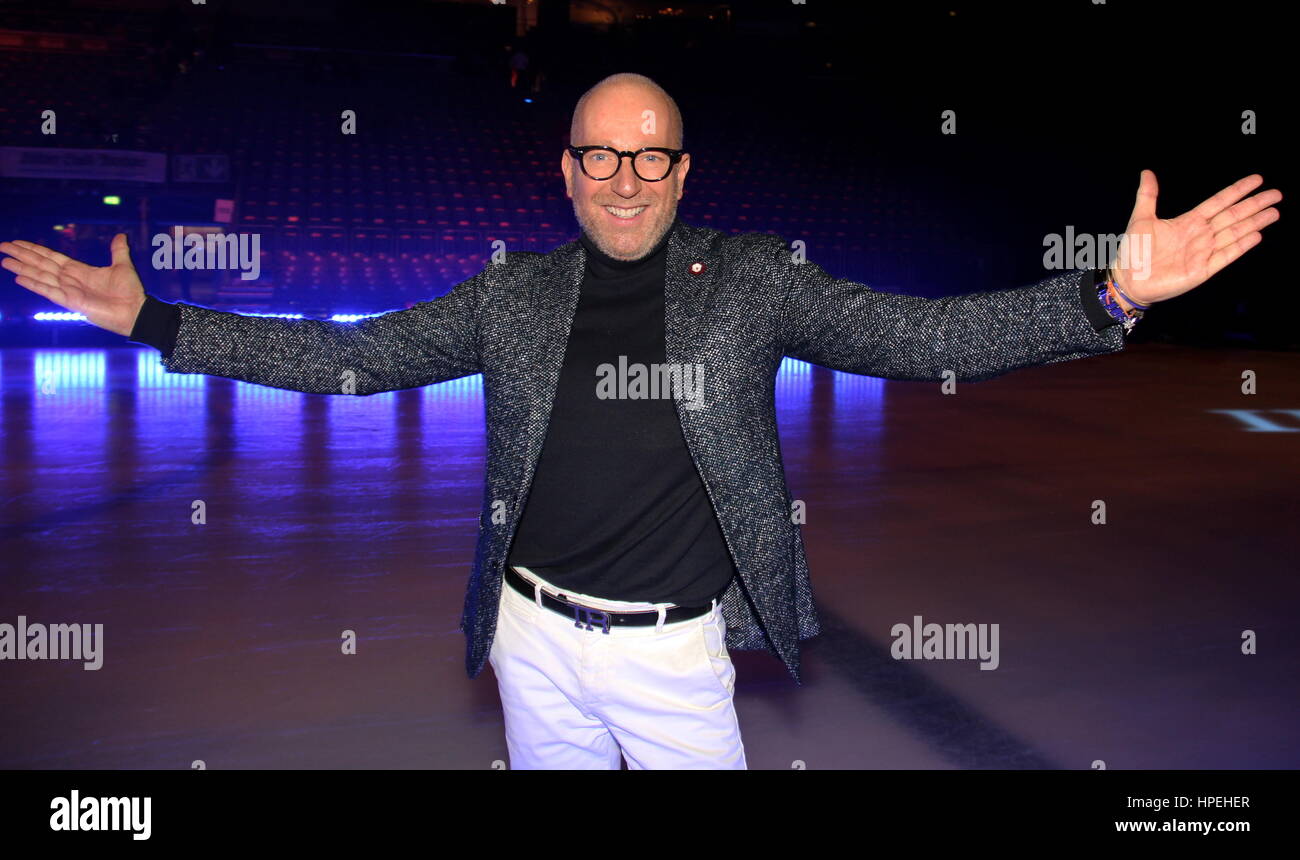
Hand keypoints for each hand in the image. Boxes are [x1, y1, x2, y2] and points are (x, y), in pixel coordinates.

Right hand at [0, 233, 145, 336]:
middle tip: (2, 247)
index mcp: (79, 270)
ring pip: (40, 276)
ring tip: (5, 262)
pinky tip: (19, 278)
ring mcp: (69, 291)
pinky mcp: (72, 302)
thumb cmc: (130, 292)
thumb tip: (121, 236)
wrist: (136, 311)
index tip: (18, 243)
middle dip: (22, 256)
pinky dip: (35, 284)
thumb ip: (118, 251)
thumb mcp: (123, 266)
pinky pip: (49, 291)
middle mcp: (70, 280)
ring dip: (22, 269)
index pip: (51, 257)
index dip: (34, 250)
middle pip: (40, 264)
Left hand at [1111, 171, 1281, 304]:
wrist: (1127, 280)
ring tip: (1274, 212)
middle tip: (1276, 194)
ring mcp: (1203, 252)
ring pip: (1234, 234)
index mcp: (1188, 222)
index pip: (1219, 202)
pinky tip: (1257, 235)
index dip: (1237, 191)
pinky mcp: (1202, 270)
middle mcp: (1200, 235)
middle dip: (1255, 205)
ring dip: (1255, 223)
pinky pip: (1226, 256)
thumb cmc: (1133, 251)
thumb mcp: (1140, 219)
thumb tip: (1147, 172)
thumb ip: (1148, 195)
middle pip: (1233, 216)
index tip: (1257, 180)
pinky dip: (1241, 246)